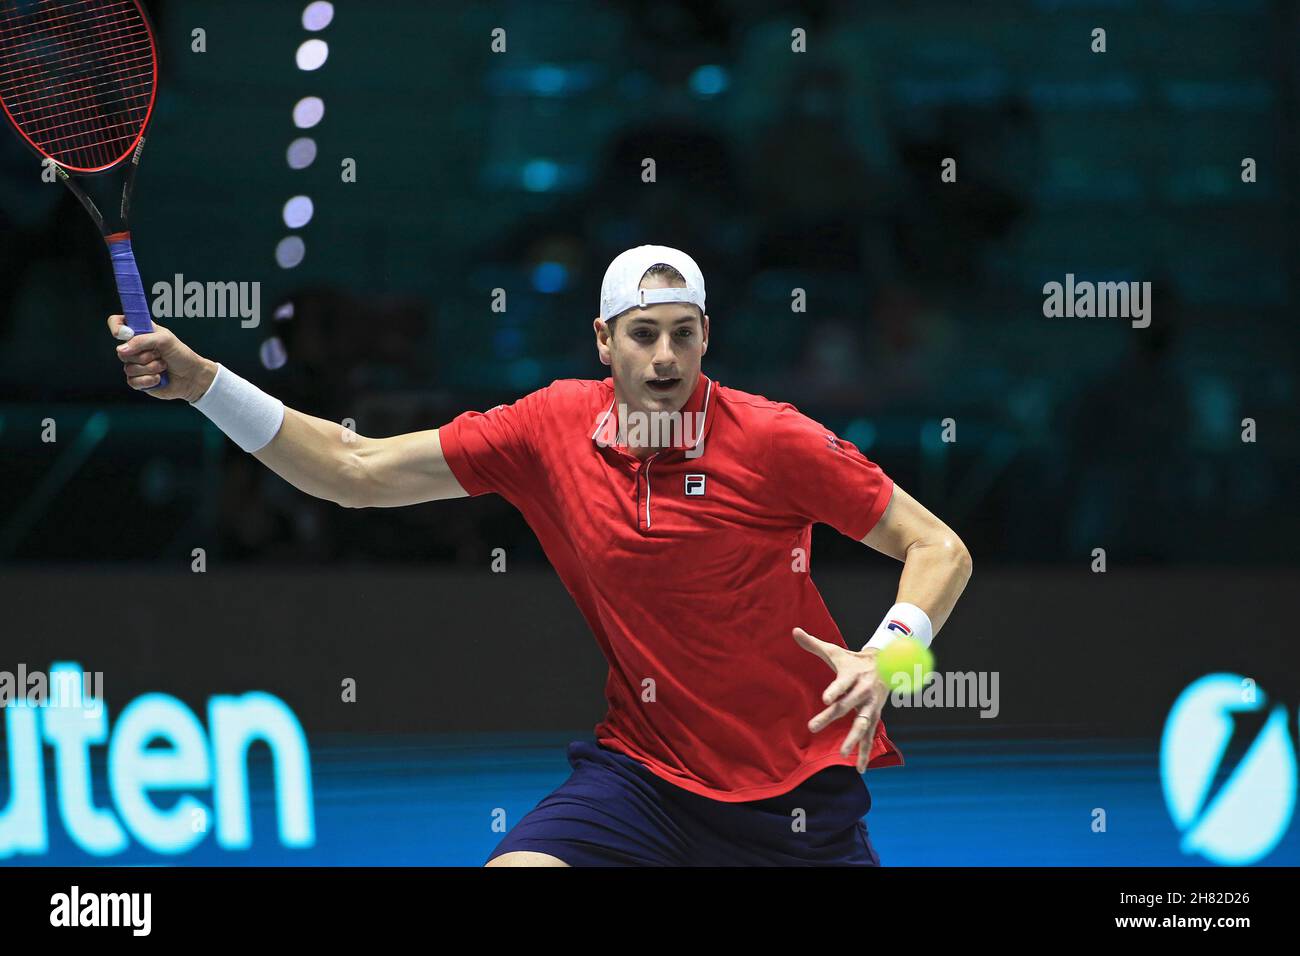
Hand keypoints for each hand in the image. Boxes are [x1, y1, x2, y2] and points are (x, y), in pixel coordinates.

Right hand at [108, 314, 215, 401]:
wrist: (192, 377)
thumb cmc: (181, 355)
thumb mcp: (165, 340)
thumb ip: (142, 340)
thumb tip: (121, 350)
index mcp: (140, 332)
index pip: (117, 323)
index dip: (116, 327)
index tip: (126, 334)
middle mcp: (135, 348)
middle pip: (122, 351)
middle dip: (145, 355)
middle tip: (160, 355)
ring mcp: (135, 365)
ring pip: (129, 368)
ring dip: (151, 368)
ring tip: (163, 366)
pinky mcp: (138, 381)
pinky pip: (132, 381)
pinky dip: (148, 380)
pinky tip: (159, 378)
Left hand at [793, 626, 887, 772]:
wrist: (887, 664)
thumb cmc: (853, 660)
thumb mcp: (835, 651)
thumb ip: (813, 644)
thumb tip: (794, 630)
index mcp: (852, 675)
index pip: (842, 683)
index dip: (834, 690)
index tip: (825, 699)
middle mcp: (863, 691)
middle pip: (846, 705)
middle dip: (831, 717)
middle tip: (812, 727)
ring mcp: (871, 705)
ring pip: (863, 724)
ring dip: (854, 739)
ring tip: (842, 754)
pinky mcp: (875, 716)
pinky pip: (871, 736)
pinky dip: (866, 752)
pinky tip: (860, 768)